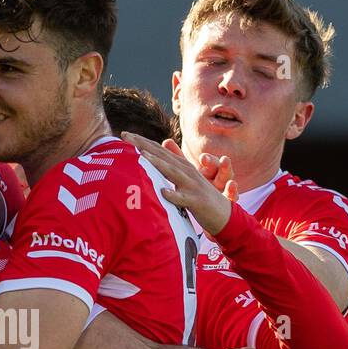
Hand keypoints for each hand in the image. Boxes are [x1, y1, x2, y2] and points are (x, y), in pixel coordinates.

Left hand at [120, 131, 237, 234]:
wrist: (224, 214)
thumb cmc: (200, 195)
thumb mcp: (187, 176)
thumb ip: (175, 159)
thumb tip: (162, 142)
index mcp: (182, 165)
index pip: (159, 150)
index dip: (142, 141)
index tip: (124, 134)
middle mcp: (187, 171)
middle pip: (163, 156)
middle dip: (144, 145)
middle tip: (126, 136)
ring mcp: (192, 185)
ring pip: (174, 173)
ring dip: (158, 164)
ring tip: (142, 156)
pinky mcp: (197, 201)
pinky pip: (184, 198)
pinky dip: (174, 195)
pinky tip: (163, 192)